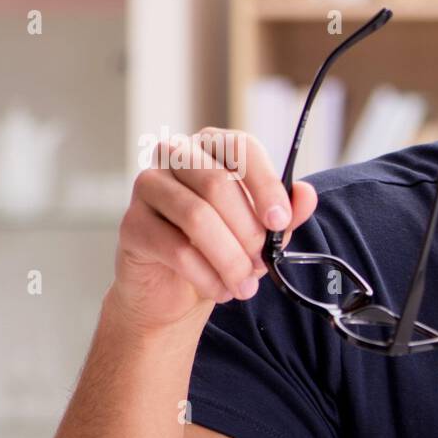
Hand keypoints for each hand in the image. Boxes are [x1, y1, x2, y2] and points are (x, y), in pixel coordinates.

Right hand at [111, 128, 317, 333]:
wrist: (176, 290)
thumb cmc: (221, 248)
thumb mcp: (262, 231)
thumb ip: (285, 213)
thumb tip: (306, 194)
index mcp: (212, 147)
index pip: (241, 147)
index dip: (265, 184)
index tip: (280, 221)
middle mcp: (175, 156)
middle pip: (218, 184)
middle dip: (249, 232)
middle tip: (262, 264)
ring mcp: (148, 187)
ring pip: (197, 217)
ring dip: (230, 259)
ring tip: (245, 285)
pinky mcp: (131, 224)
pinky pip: (176, 250)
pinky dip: (208, 277)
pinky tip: (221, 291)